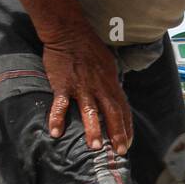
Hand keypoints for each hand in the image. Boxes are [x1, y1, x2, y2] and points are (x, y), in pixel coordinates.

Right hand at [41, 33, 132, 154]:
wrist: (69, 31)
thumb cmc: (89, 48)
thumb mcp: (108, 64)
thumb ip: (111, 83)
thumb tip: (116, 97)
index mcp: (110, 83)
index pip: (123, 109)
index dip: (127, 127)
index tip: (129, 144)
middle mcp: (99, 87)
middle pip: (112, 112)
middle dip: (117, 133)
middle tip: (120, 152)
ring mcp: (81, 86)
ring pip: (90, 111)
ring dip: (93, 129)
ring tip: (95, 147)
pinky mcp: (64, 84)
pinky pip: (61, 104)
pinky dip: (58, 118)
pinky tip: (55, 133)